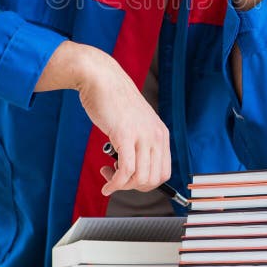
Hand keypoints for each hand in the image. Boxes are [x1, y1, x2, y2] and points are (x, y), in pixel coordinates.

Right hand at [69, 43, 170, 196]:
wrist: (102, 79)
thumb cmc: (114, 101)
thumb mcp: (136, 123)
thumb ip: (140, 142)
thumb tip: (134, 171)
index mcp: (161, 133)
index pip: (164, 173)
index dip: (146, 183)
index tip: (130, 180)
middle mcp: (156, 135)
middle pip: (154, 179)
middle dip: (133, 187)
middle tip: (117, 179)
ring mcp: (142, 135)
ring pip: (141, 178)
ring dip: (122, 186)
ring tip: (108, 176)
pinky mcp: (125, 134)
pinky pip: (126, 171)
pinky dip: (115, 184)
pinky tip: (106, 184)